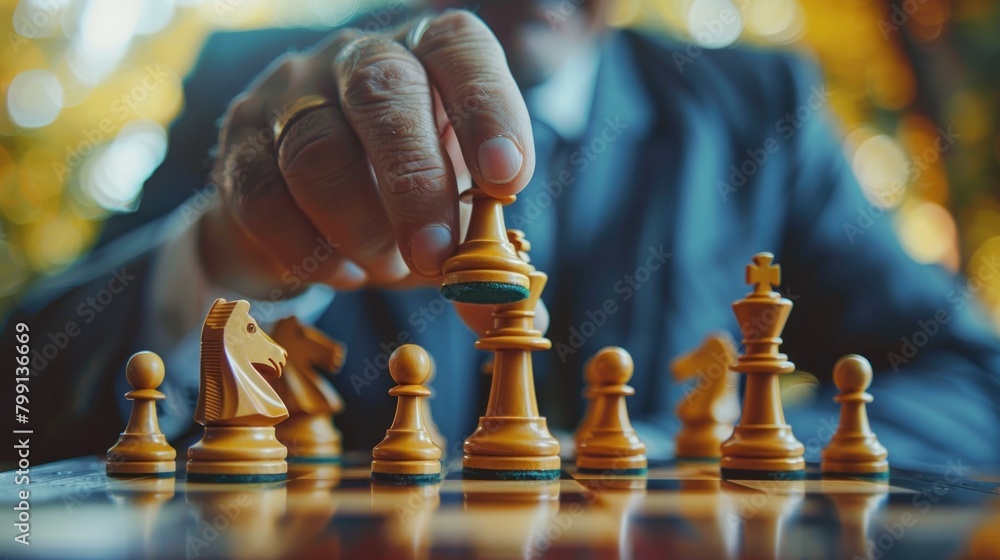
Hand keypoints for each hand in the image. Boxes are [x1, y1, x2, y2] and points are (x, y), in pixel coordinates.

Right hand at [197, 10, 535, 298]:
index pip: (457, 50)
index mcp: (426, 53)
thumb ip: (482, 257)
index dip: (486, 109)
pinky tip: (342, 272)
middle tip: (434, 254)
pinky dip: (308, 248)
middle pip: (381, 93)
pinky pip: (263, 195)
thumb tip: (493, 309)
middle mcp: (357, 56)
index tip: (506, 179)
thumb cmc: (403, 196)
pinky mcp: (239, 141)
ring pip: (315, 148)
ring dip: (359, 226)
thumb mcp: (455, 213)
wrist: (308, 208)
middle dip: (415, 182)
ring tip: (388, 269)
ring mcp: (290, 92)